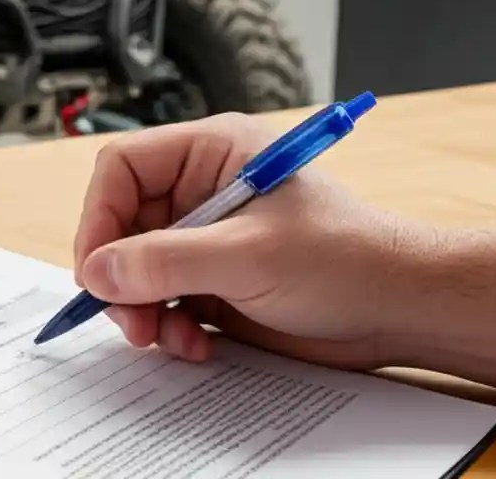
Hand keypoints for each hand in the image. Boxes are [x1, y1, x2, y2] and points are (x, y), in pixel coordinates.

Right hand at [73, 112, 430, 370]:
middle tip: (127, 317)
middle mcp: (200, 190)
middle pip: (120, 224)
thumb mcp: (248, 255)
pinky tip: (193, 343)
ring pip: (135, 269)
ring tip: (164, 336)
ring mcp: (204, 237)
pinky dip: (166, 326)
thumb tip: (97, 272)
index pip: (123, 168)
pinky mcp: (211, 281)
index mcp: (210, 152)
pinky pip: (160, 300)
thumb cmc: (345, 259)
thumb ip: (165, 261)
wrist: (398, 312)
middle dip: (120, 275)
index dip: (100, 216)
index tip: (97, 267)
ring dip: (141, 308)